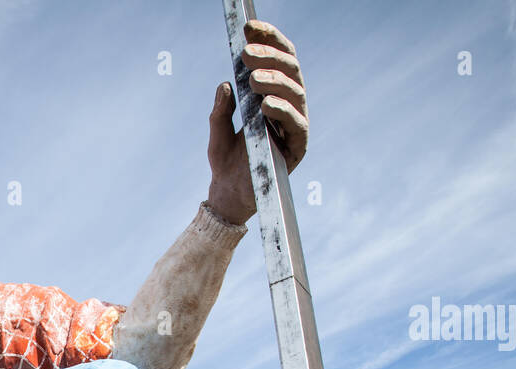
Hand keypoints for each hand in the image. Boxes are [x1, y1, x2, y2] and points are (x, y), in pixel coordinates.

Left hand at [207, 19, 308, 225]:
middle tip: (245, 53)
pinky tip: (266, 103)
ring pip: (295, 92)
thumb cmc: (226, 162)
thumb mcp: (217, 131)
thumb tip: (225, 84)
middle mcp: (289, 105)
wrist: (229, 195)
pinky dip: (282, 110)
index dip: (268, 39)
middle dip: (269, 57)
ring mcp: (295, 124)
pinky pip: (296, 123)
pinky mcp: (298, 146)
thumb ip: (221, 109)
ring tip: (253, 78)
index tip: (248, 26)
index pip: (277, 58)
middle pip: (290, 69)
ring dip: (275, 80)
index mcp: (273, 94)